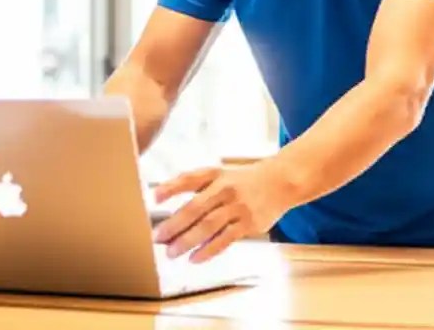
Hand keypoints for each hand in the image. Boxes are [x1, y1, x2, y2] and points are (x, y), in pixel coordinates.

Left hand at [151, 163, 291, 262]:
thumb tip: (158, 194)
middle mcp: (226, 190)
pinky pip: (226, 239)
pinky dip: (209, 250)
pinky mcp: (249, 224)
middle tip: (157, 237)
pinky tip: (195, 258)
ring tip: (172, 252)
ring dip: (188, 240)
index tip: (154, 197)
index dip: (171, 188)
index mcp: (216, 176)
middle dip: (175, 224)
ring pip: (209, 226)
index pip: (190, 179)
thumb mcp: (219, 174)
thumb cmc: (242, 180)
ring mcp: (238, 208)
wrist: (280, 182)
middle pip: (196, 208)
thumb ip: (191, 181)